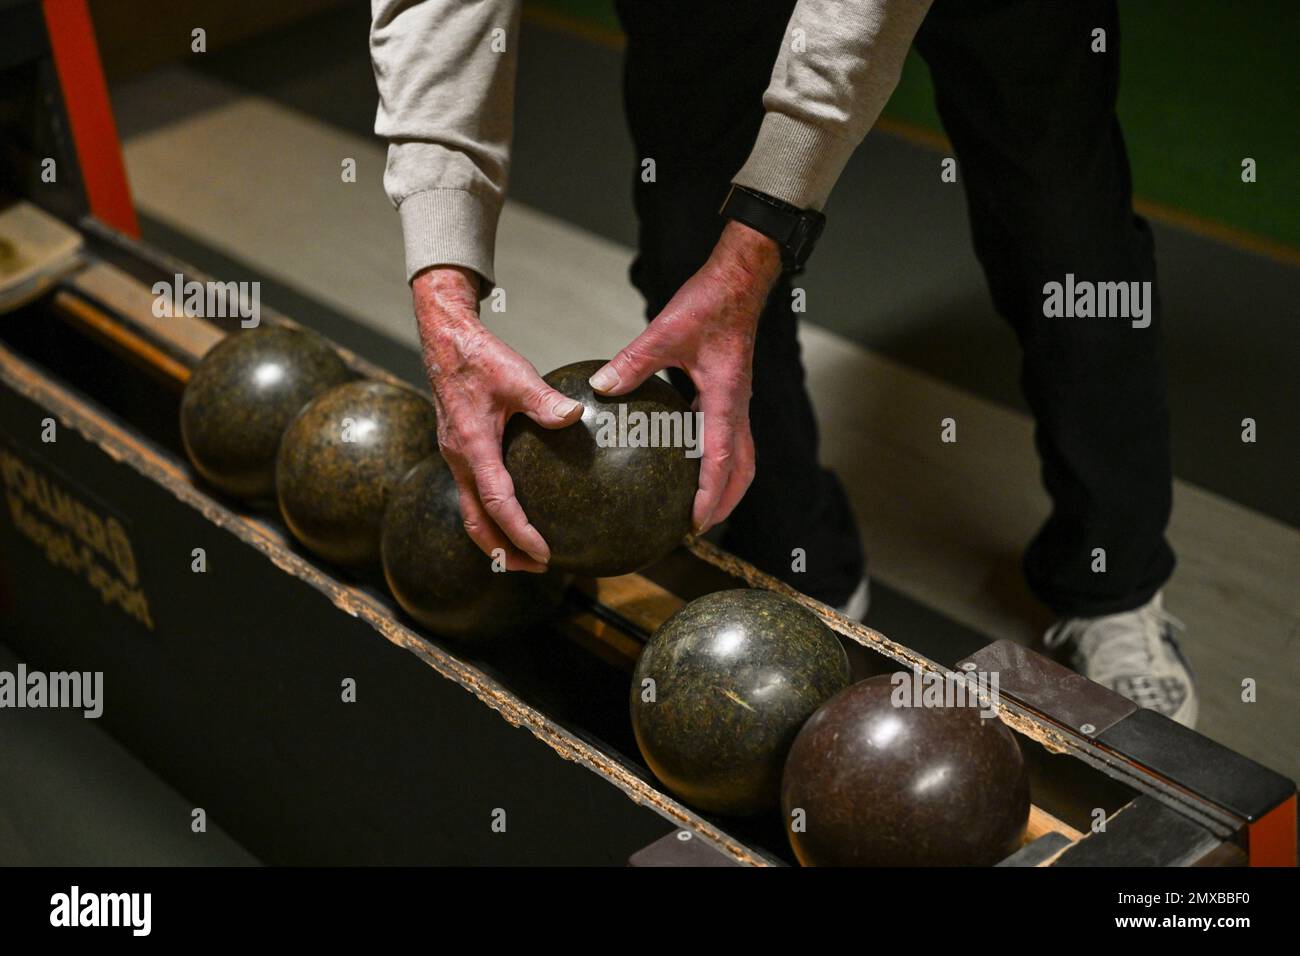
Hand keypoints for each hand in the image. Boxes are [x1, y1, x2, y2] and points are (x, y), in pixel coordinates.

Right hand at [412, 266, 583, 570]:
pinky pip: (473, 494)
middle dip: (504, 551)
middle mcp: (459, 459)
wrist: (444, 339)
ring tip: (525, 554)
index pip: (498, 504)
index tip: (544, 552)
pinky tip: (515, 513)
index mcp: (473, 446)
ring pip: (471, 512)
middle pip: (477, 523)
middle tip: (537, 568)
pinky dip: (491, 515)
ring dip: (496, 538)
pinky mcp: (458, 450)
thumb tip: (575, 416)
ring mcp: (455, 457)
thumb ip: (545, 399)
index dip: (520, 533)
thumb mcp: (517, 374)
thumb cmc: (480, 356)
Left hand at [589, 221, 780, 533]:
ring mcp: (737, 403)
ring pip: (742, 457)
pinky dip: (718, 461)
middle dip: (724, 503)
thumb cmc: (708, 305)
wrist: (737, 283)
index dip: (711, 495)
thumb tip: (601, 388)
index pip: (722, 459)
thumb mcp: (664, 332)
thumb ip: (632, 362)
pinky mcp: (731, 395)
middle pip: (742, 470)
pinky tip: (689, 463)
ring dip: (727, 485)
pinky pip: (730, 438)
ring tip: (701, 508)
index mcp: (725, 399)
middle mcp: (737, 408)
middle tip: (696, 528)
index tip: (696, 523)